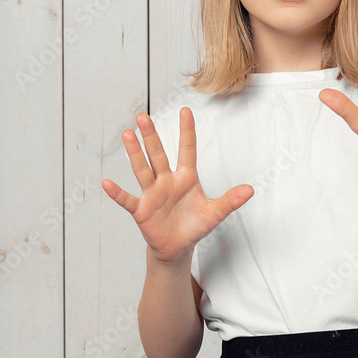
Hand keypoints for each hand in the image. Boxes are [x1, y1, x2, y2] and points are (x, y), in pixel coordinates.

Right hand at [101, 108, 254, 263]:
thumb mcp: (215, 213)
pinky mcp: (141, 209)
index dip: (187, 131)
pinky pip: (127, 199)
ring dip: (135, 153)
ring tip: (127, 134)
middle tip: (143, 116)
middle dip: (151, 136)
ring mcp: (152, 193)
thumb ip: (230, 201)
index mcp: (185, 177)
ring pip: (142, 169)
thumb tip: (251, 190)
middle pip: (158, 154)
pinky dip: (117, 192)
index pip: (187, 149)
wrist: (177, 247)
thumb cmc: (194, 226)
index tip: (185, 110)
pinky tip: (106, 182)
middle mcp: (166, 181)